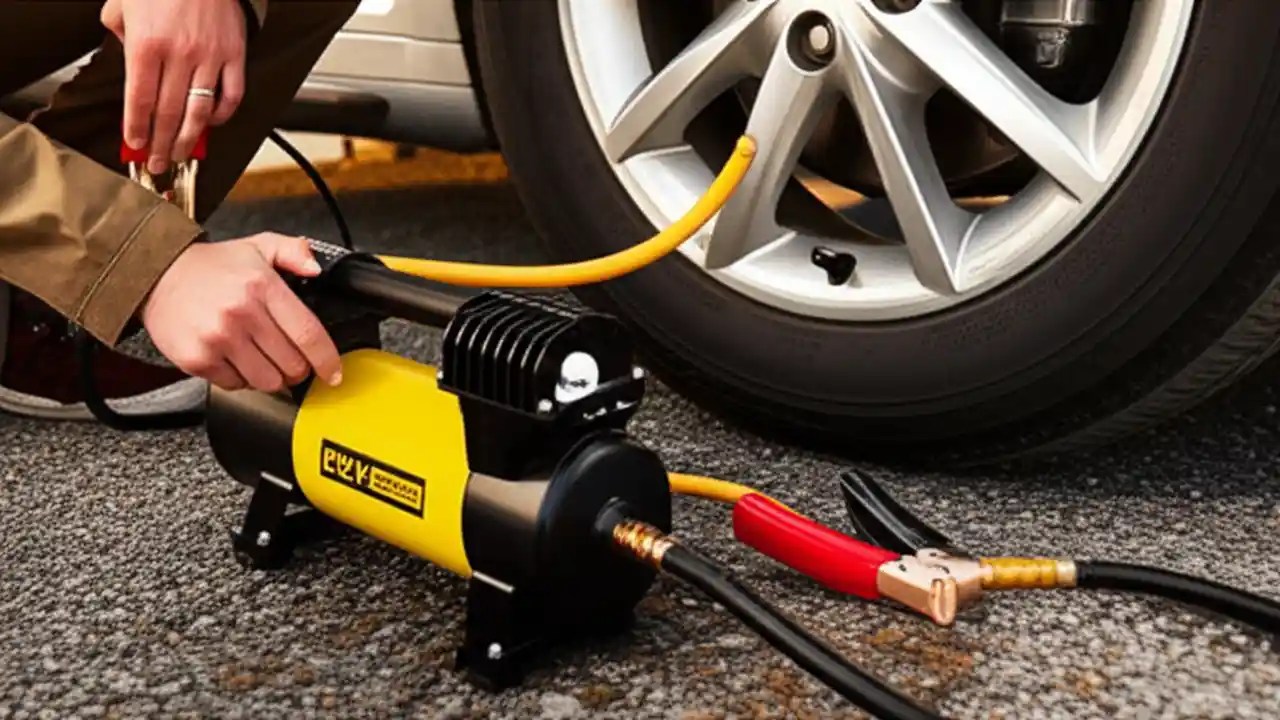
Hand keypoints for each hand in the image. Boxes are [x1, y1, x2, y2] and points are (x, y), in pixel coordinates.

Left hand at [102, 0, 246, 174]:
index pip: (140, 100)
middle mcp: (179, 55)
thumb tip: (126, 58)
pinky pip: (231, 95)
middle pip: (168, 113)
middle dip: (161, 144)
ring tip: (183, 155)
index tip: (135, 145)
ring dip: (190, 139)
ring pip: (199, 112)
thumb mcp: (123, 4)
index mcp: (146, 44)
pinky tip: (212, 123)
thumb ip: (119, 33)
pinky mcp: (234, 54)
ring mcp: (210, 57)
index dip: (136, 129)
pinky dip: (222, 115)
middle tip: (158, 162)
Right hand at [142, 233, 342, 392]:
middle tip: (289, 358)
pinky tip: (234, 358)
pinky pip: (235, 385)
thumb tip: (317, 267)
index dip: (326, 359)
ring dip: (271, 376)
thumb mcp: (257, 246)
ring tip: (261, 358)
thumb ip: (293, 252)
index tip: (333, 372)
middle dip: (298, 368)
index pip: (308, 334)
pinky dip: (241, 379)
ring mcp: (218, 339)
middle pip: (291, 364)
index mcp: (262, 287)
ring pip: (267, 381)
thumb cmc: (211, 267)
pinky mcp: (197, 359)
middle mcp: (241, 313)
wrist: (156, 275)